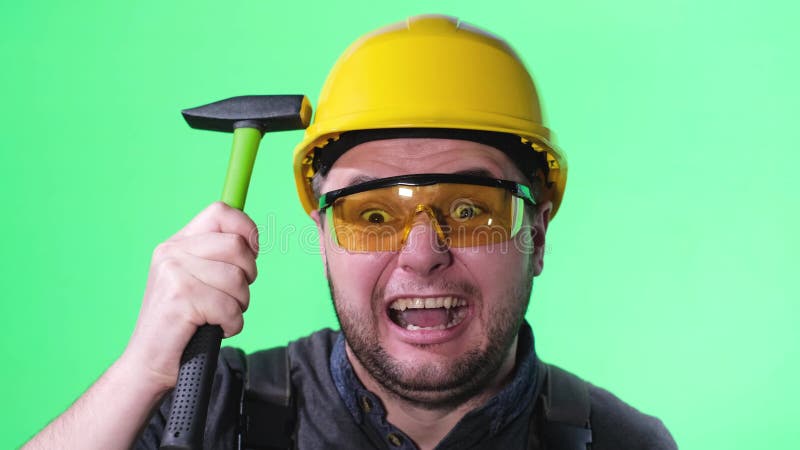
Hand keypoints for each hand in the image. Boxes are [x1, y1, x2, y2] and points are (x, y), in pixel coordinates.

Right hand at [121, 202, 258, 391]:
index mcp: (177, 243)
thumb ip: (216, 256)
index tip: (252, 252)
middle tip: (233, 296)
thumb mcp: (195, 279)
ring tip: (219, 316)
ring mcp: (174, 274)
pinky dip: (232, 324)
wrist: (147, 363)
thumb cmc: (181, 324)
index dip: (246, 229)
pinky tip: (216, 329)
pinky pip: (230, 307)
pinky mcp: (180, 299)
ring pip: (238, 279)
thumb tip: (251, 239)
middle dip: (248, 276)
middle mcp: (172, 252)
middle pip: (237, 246)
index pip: (220, 212)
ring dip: (239, 305)